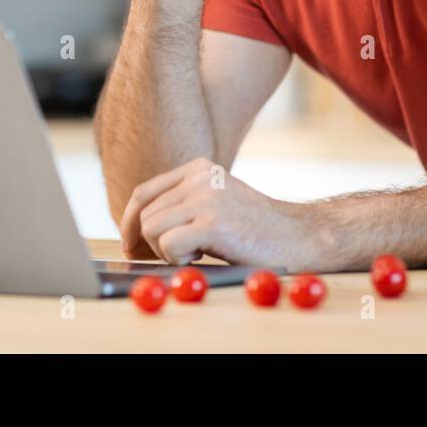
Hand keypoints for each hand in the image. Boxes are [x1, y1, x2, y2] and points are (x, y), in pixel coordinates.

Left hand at [118, 157, 318, 269]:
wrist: (298, 237)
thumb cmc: (255, 229)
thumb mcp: (216, 203)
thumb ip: (183, 206)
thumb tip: (135, 232)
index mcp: (198, 168)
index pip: (144, 192)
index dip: (129, 221)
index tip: (130, 245)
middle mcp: (200, 177)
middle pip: (145, 214)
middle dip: (148, 244)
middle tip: (172, 257)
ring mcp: (206, 197)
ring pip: (151, 229)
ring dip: (165, 251)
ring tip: (196, 252)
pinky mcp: (213, 222)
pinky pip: (168, 244)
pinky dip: (177, 258)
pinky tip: (201, 256)